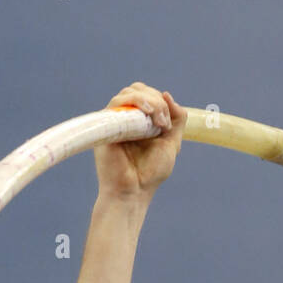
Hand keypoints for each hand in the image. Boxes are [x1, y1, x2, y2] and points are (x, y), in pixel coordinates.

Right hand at [94, 84, 187, 201]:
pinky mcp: (106, 125)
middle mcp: (125, 119)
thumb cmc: (150, 174)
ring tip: (157, 121)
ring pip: (129, 93)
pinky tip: (147, 114)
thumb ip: (177, 120)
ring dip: (148, 101)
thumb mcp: (171, 144)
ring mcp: (114, 121)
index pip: (148, 95)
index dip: (160, 102)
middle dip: (155, 100)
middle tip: (163, 122)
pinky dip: (135, 102)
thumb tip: (168, 95)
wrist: (133, 192)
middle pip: (138, 89)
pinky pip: (117, 103)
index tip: (167, 123)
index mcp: (139, 122)